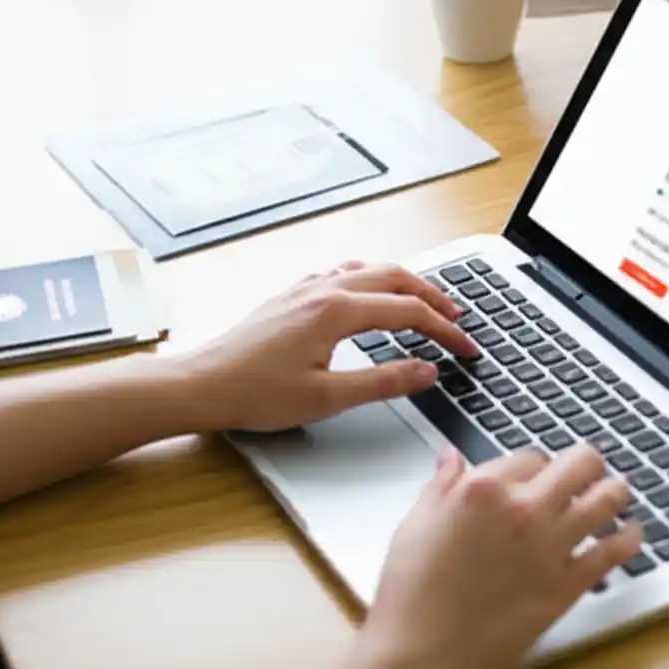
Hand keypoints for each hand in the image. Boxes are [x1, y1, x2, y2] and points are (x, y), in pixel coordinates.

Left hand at [174, 261, 479, 432]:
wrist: (201, 385)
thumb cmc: (255, 394)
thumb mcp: (328, 398)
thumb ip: (384, 382)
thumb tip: (426, 371)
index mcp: (337, 311)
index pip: (409, 313)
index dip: (445, 331)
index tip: (467, 348)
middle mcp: (323, 290)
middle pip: (395, 277)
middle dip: (432, 296)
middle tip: (457, 318)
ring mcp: (305, 288)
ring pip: (368, 270)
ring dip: (402, 283)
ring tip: (423, 303)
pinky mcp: (291, 297)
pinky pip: (342, 274)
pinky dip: (370, 280)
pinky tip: (368, 295)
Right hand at [345, 445, 643, 668]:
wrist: (423, 653)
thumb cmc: (412, 594)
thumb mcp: (416, 524)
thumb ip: (441, 485)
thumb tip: (451, 460)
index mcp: (483, 489)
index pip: (531, 455)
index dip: (537, 464)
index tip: (539, 473)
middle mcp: (523, 510)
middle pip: (581, 462)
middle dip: (587, 463)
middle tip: (588, 469)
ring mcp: (550, 547)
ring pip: (607, 498)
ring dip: (615, 491)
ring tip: (616, 492)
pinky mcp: (567, 585)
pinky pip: (614, 552)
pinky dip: (629, 538)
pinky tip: (631, 534)